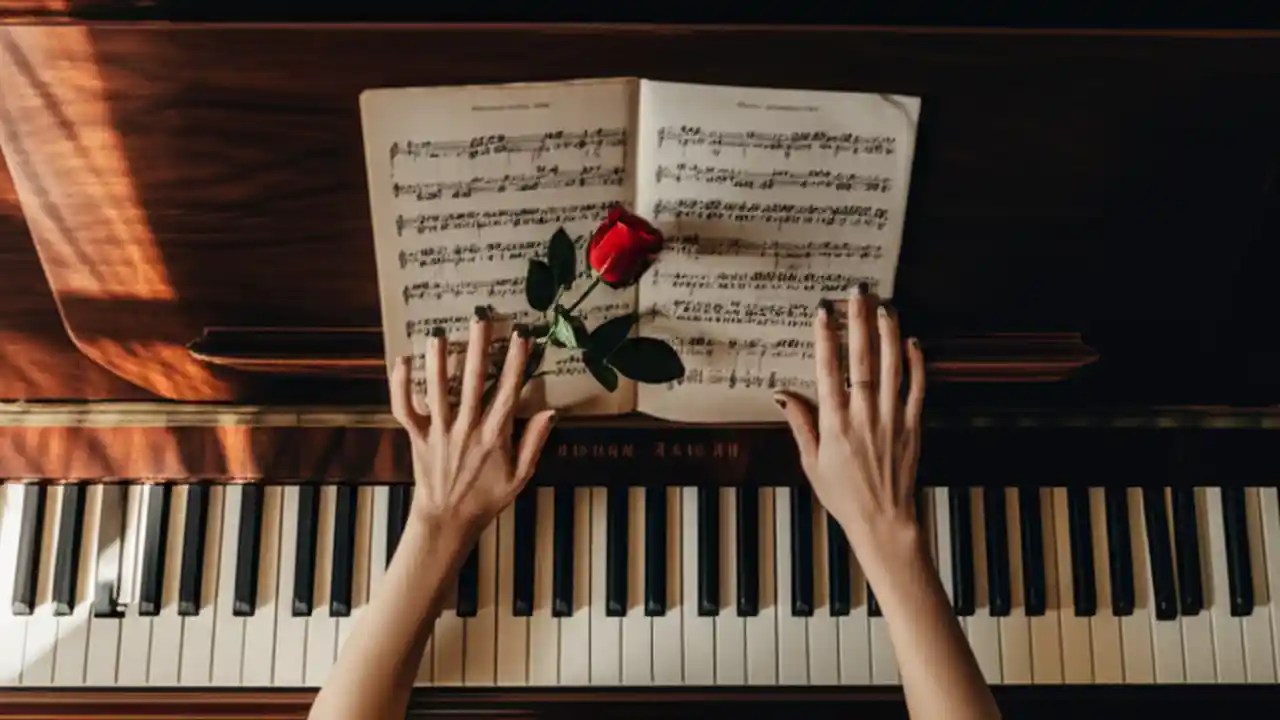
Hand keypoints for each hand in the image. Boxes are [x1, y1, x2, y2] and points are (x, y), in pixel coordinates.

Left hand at [389, 316, 556, 544]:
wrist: (447, 521)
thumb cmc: (486, 498)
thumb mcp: (521, 476)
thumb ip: (535, 442)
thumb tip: (551, 412)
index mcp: (494, 438)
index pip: (507, 393)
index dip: (515, 364)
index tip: (520, 336)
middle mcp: (466, 431)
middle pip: (472, 383)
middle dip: (477, 349)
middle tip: (481, 319)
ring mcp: (439, 433)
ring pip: (437, 392)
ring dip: (438, 362)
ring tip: (439, 333)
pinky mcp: (417, 438)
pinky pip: (405, 409)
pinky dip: (400, 386)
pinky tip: (401, 361)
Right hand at [774, 285, 925, 578]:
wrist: (884, 522)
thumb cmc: (844, 495)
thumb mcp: (811, 462)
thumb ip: (800, 424)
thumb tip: (783, 394)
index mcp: (834, 425)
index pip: (828, 370)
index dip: (825, 338)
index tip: (823, 312)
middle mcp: (863, 416)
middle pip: (861, 359)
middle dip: (858, 322)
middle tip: (856, 293)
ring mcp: (891, 419)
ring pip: (891, 367)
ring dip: (888, 333)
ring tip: (884, 306)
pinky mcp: (912, 426)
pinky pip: (917, 388)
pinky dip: (916, 363)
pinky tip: (912, 342)